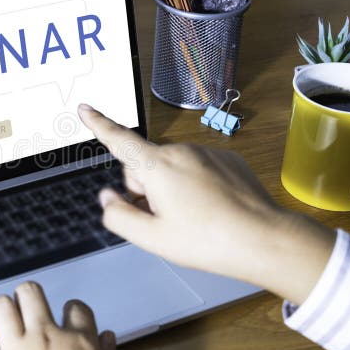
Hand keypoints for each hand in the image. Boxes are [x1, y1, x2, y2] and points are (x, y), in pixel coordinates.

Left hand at [0, 281, 123, 349]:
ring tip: (7, 330)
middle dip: (29, 301)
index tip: (66, 324)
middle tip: (30, 317)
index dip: (70, 314)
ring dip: (2, 316)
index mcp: (81, 343)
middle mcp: (48, 340)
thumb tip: (106, 337)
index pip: (76, 306)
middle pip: (30, 292)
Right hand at [77, 104, 334, 304]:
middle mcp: (181, 151)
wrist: (264, 239)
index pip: (120, 140)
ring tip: (191, 218)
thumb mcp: (152, 238)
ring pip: (171, 167)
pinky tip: (210, 210)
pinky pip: (197, 167)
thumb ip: (119, 216)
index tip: (85, 108)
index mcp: (158, 166)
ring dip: (170, 187)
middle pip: (145, 165)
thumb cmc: (206, 241)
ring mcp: (207, 152)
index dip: (99, 124)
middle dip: (145, 188)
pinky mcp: (228, 159)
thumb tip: (107, 197)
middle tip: (162, 219)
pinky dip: (195, 185)